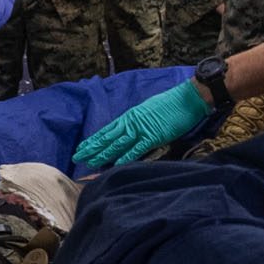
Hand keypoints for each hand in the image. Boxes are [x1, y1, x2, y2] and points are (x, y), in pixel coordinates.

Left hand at [74, 79, 209, 169]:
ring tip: (89, 163)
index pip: (107, 130)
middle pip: (107, 137)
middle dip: (91, 148)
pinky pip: (136, 149)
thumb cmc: (171, 104)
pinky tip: (114, 165)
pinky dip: (125, 157)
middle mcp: (131, 122)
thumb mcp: (148, 111)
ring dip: (102, 154)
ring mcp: (141, 129)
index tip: (81, 148)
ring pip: (117, 143)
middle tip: (76, 158)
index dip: (93, 140)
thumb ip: (138, 122)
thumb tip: (131, 132)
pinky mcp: (153, 135)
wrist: (187, 98)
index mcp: (130, 116)